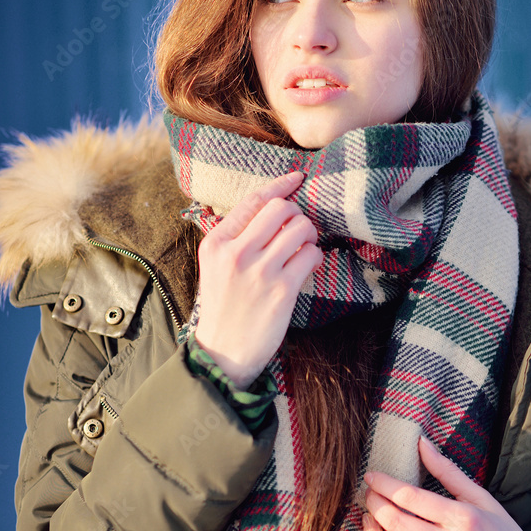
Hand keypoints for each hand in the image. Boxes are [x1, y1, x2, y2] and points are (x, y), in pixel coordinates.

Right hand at [195, 171, 322, 388]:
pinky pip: (311, 255)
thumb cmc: (225, 307)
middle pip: (282, 209)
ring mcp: (259, 272)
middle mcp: (236, 253)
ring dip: (308, 237)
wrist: (223, 352)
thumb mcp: (216, 266)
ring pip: (301, 229)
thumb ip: (236, 236)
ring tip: (301, 252)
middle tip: (296, 233)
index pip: (254, 201)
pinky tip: (306, 268)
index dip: (281, 185)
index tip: (298, 178)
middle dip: (296, 216)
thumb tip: (273, 203)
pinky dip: (314, 257)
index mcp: (216, 243)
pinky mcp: (282, 291)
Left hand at [363, 436, 530, 530]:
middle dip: (373, 504)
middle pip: (394, 522)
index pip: (410, 496)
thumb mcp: (482, 499)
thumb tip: (420, 442)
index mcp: (463, 517)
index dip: (383, 484)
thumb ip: (448, 471)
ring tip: (369, 522)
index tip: (371, 477)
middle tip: (368, 497)